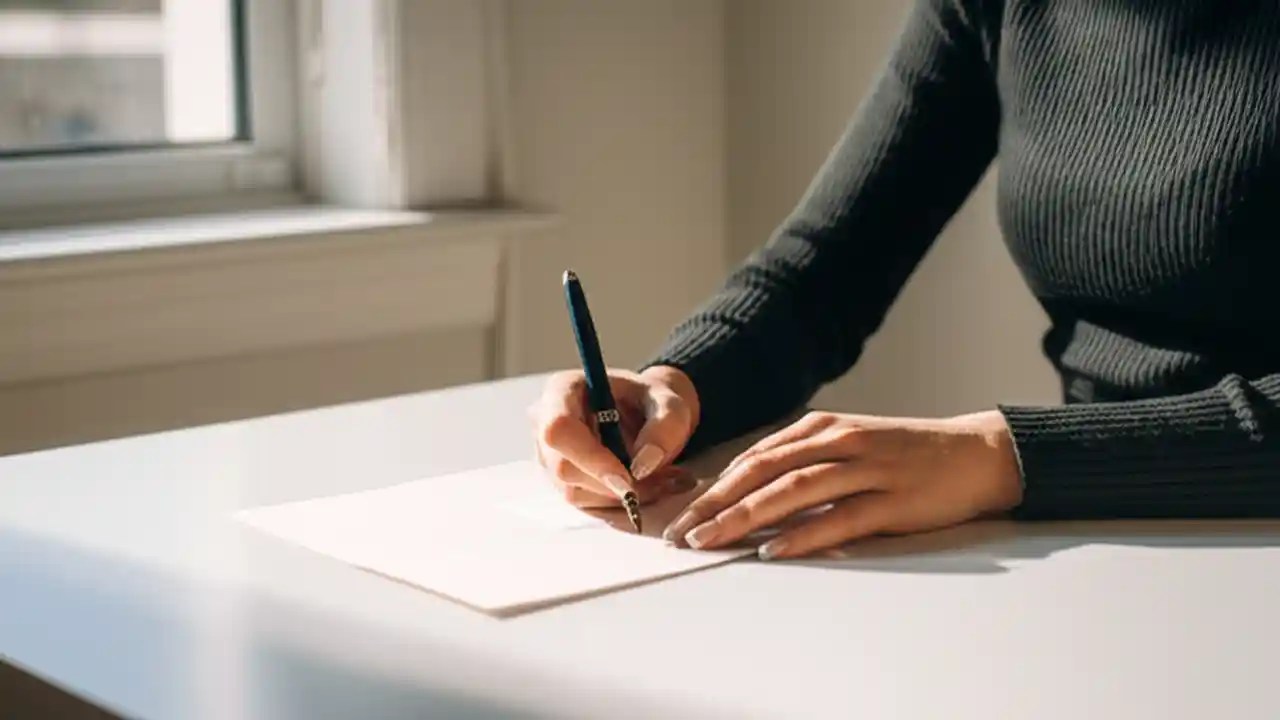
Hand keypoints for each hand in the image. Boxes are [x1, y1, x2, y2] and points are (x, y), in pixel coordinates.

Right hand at [529, 365, 700, 507]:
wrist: (646, 413)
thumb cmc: (651, 401)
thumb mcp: (670, 404)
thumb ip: (664, 428)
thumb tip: (642, 466)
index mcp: (563, 390)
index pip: (559, 428)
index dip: (590, 457)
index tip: (629, 476)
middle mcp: (545, 422)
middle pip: (563, 467)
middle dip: (612, 483)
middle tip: (661, 480)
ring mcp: (549, 455)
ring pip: (574, 491)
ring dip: (620, 495)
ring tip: (660, 479)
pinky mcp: (560, 479)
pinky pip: (584, 502)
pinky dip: (617, 501)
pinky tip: (642, 486)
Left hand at [662, 410, 1022, 558]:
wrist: (976, 453)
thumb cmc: (904, 456)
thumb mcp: (847, 446)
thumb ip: (801, 463)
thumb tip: (744, 494)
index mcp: (821, 427)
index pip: (754, 458)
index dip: (713, 487)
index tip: (681, 515)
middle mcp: (838, 441)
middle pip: (763, 472)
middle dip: (716, 504)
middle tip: (682, 534)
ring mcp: (866, 469)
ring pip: (793, 491)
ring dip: (745, 517)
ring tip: (711, 541)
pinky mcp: (892, 501)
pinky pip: (839, 519)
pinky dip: (802, 536)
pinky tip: (772, 551)